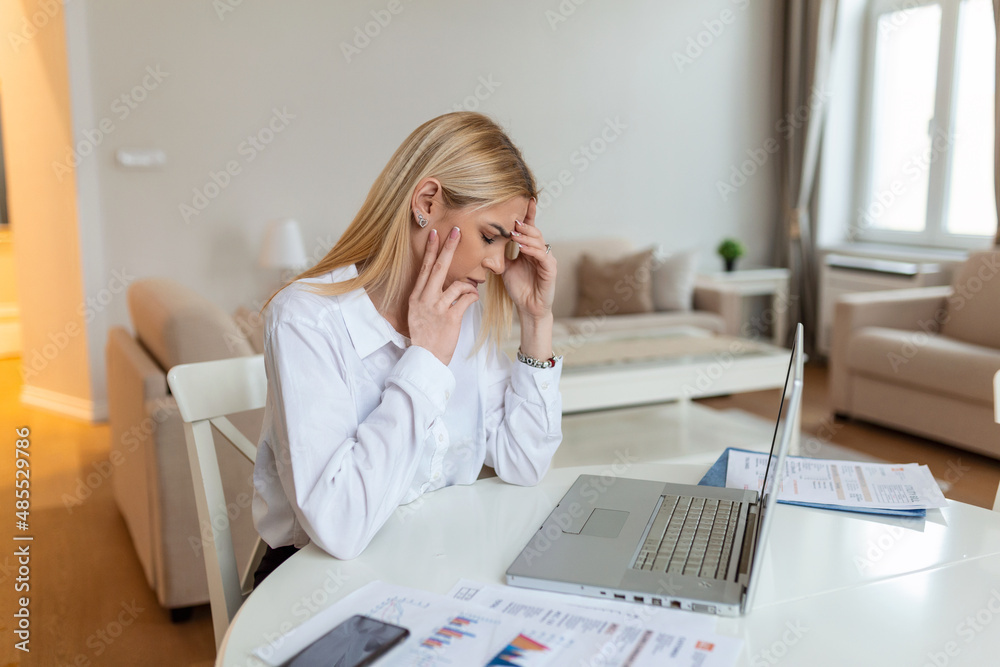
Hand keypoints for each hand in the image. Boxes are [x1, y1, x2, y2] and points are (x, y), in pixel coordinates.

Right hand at [408, 227, 479, 365]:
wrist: (426, 358)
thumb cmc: (426, 336)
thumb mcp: (419, 313)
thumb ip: (428, 296)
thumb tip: (442, 282)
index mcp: (417, 296)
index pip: (425, 268)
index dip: (431, 250)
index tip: (436, 234)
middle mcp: (425, 299)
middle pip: (438, 268)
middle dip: (448, 248)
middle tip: (457, 232)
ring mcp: (438, 308)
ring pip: (458, 284)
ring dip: (469, 285)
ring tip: (471, 291)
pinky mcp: (451, 318)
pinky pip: (467, 299)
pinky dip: (473, 297)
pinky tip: (473, 299)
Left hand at [503, 198, 555, 321]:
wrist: (528, 308)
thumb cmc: (519, 289)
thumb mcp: (505, 269)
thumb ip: (499, 256)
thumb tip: (485, 245)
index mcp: (530, 249)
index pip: (530, 228)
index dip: (529, 214)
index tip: (527, 199)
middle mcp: (539, 252)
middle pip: (534, 231)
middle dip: (524, 225)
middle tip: (512, 220)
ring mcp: (546, 260)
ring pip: (539, 241)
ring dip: (526, 235)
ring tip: (514, 233)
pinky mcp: (550, 269)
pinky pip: (542, 255)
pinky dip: (532, 249)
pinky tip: (521, 247)